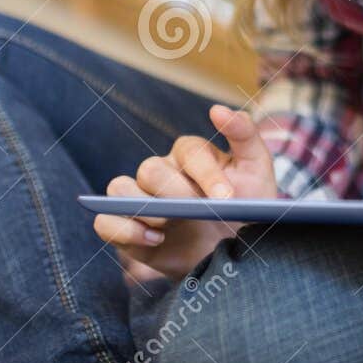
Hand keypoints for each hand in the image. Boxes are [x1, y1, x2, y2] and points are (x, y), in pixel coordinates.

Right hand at [95, 103, 277, 281]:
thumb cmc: (246, 208)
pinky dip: (124, 230)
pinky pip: (106, 222)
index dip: (206, 173)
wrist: (235, 252)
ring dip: (143, 208)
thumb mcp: (257, 171)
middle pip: (150, 169)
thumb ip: (245, 135)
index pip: (188, 150)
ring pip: (119, 189)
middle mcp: (161, 172)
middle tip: (200, 214)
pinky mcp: (128, 229)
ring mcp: (142, 200)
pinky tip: (154, 241)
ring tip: (169, 226)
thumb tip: (217, 110)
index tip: (226, 198)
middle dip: (175, 193)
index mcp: (190, 155)